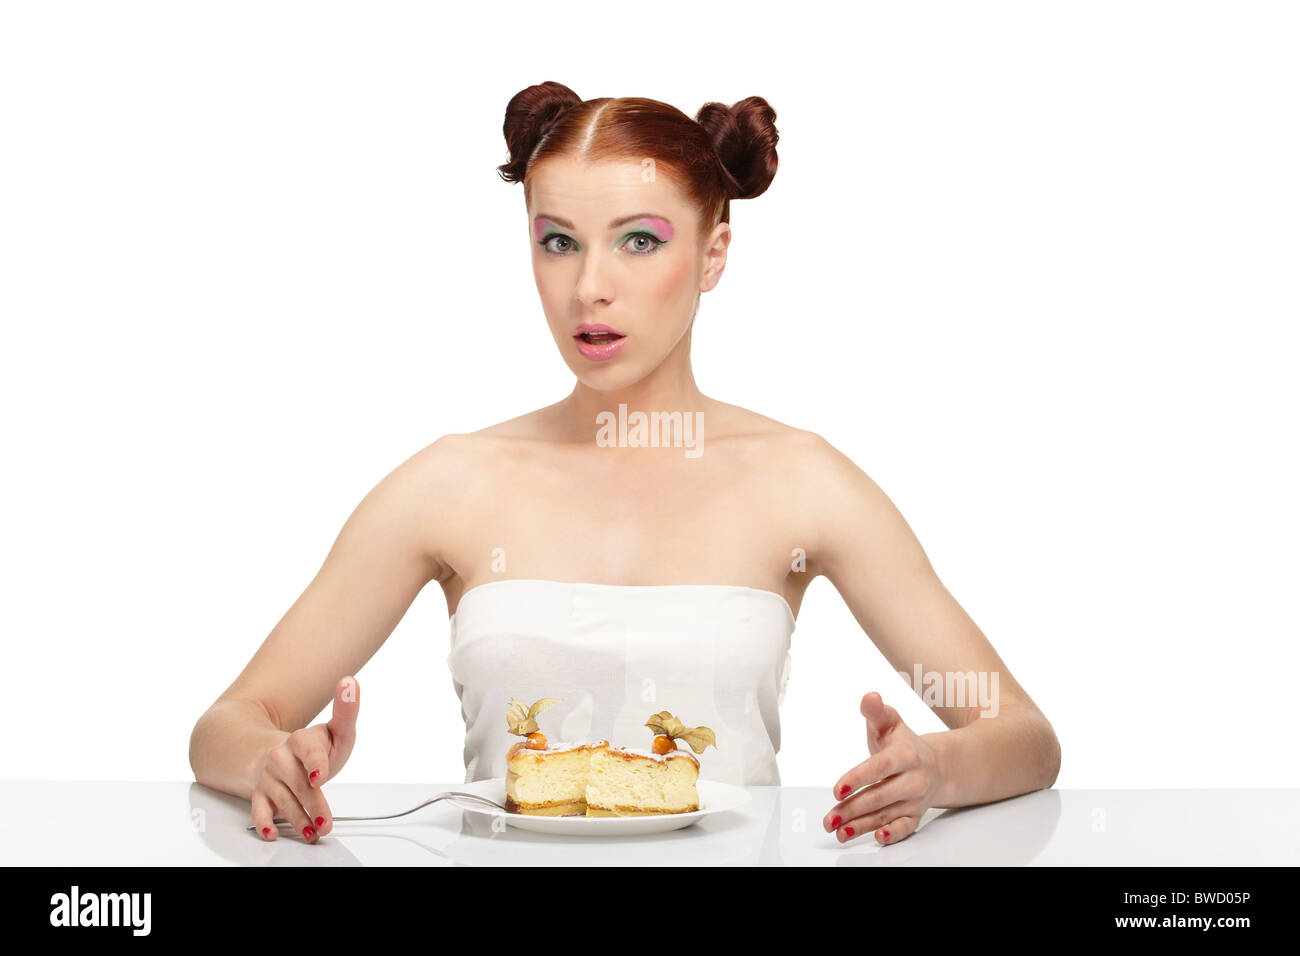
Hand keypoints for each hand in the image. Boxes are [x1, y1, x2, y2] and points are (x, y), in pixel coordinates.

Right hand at [250, 675, 359, 842]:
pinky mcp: (260, 795)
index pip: (307, 750)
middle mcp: (280, 757)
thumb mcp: (335, 730)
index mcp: (300, 739)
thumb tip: (350, 682)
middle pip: (298, 783)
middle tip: (325, 822)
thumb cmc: (313, 748)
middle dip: (313, 804)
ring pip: (282, 800)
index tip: (319, 776)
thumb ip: (346, 711)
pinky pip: (259, 810)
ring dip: (297, 820)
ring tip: (314, 832)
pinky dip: (264, 823)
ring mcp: (269, 777)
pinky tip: (272, 832)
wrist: (279, 755)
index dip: (314, 764)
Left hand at [824, 691, 944, 844]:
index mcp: (906, 755)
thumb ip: (876, 711)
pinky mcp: (915, 816)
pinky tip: (876, 838)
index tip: (838, 790)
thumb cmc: (904, 743)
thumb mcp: (891, 722)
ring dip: (861, 826)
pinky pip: (905, 828)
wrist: (938, 765)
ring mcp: (916, 800)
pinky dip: (892, 835)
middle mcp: (914, 779)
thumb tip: (869, 697)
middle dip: (853, 808)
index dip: (858, 778)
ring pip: (887, 815)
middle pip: (880, 796)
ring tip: (838, 831)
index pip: (880, 768)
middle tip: (829, 818)